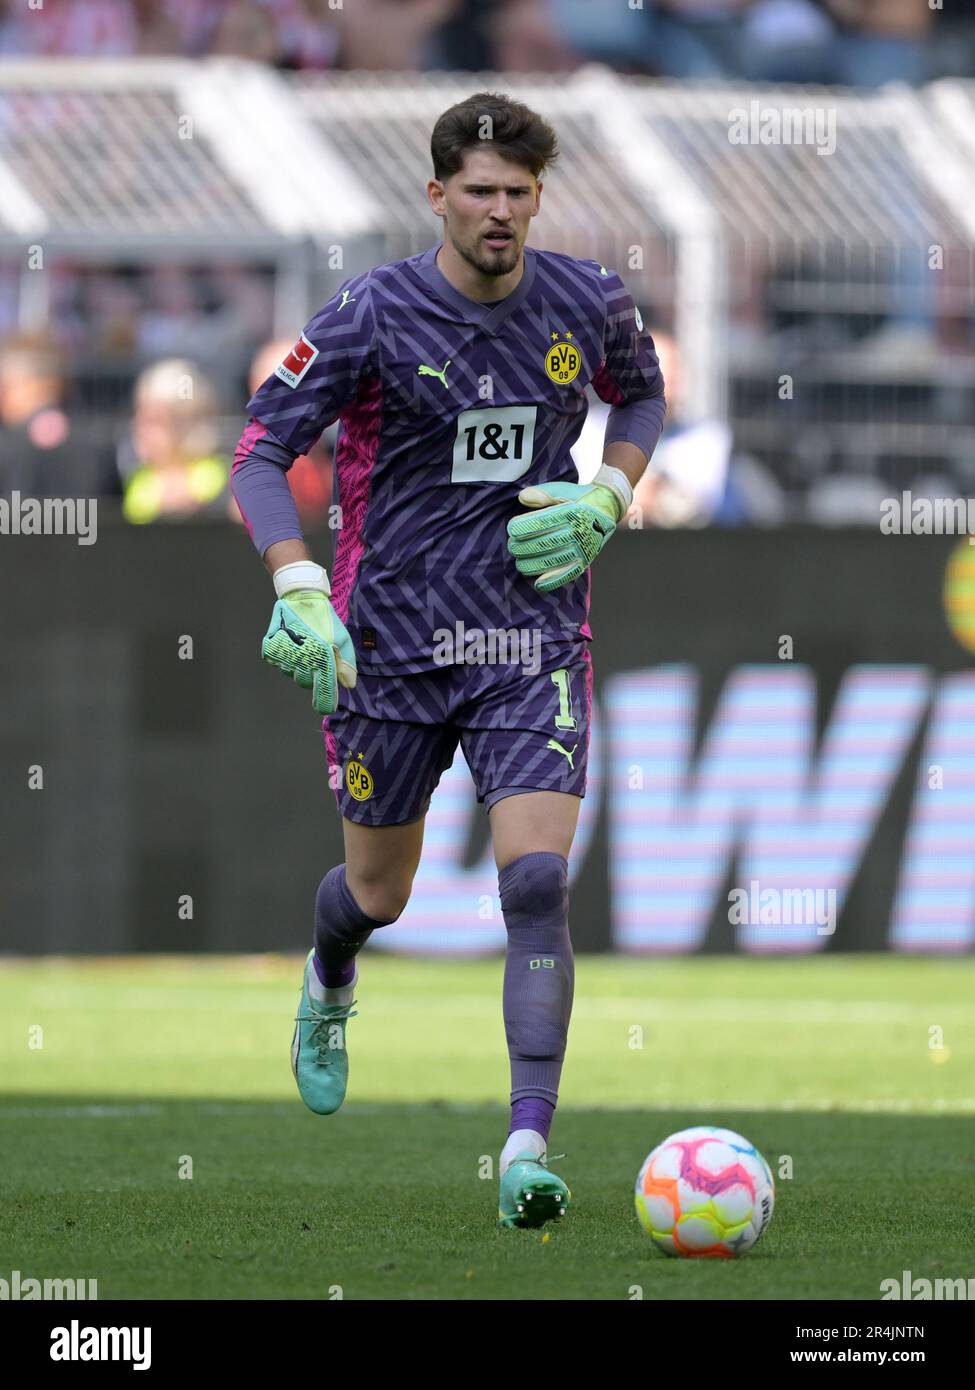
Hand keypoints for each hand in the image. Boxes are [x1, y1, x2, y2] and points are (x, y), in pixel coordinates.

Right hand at [261, 588, 356, 714]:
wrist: (300, 597)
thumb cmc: (325, 619)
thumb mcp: (342, 638)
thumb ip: (346, 663)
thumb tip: (348, 685)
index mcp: (321, 657)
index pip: (324, 690)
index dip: (326, 702)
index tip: (327, 708)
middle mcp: (301, 659)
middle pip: (306, 683)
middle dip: (313, 675)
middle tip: (316, 657)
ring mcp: (284, 655)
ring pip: (292, 673)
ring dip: (298, 665)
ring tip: (304, 645)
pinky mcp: (271, 649)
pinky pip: (280, 663)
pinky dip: (286, 657)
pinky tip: (293, 643)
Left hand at [506, 466, 630, 593]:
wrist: (607, 507)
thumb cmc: (578, 498)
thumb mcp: (562, 490)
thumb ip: (542, 493)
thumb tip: (523, 498)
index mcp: (571, 513)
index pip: (539, 524)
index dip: (521, 528)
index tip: (512, 528)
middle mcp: (578, 532)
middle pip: (541, 545)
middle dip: (521, 547)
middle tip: (512, 545)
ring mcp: (582, 549)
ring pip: (550, 562)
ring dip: (530, 564)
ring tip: (520, 561)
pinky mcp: (585, 561)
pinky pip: (567, 575)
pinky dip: (551, 581)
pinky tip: (537, 583)